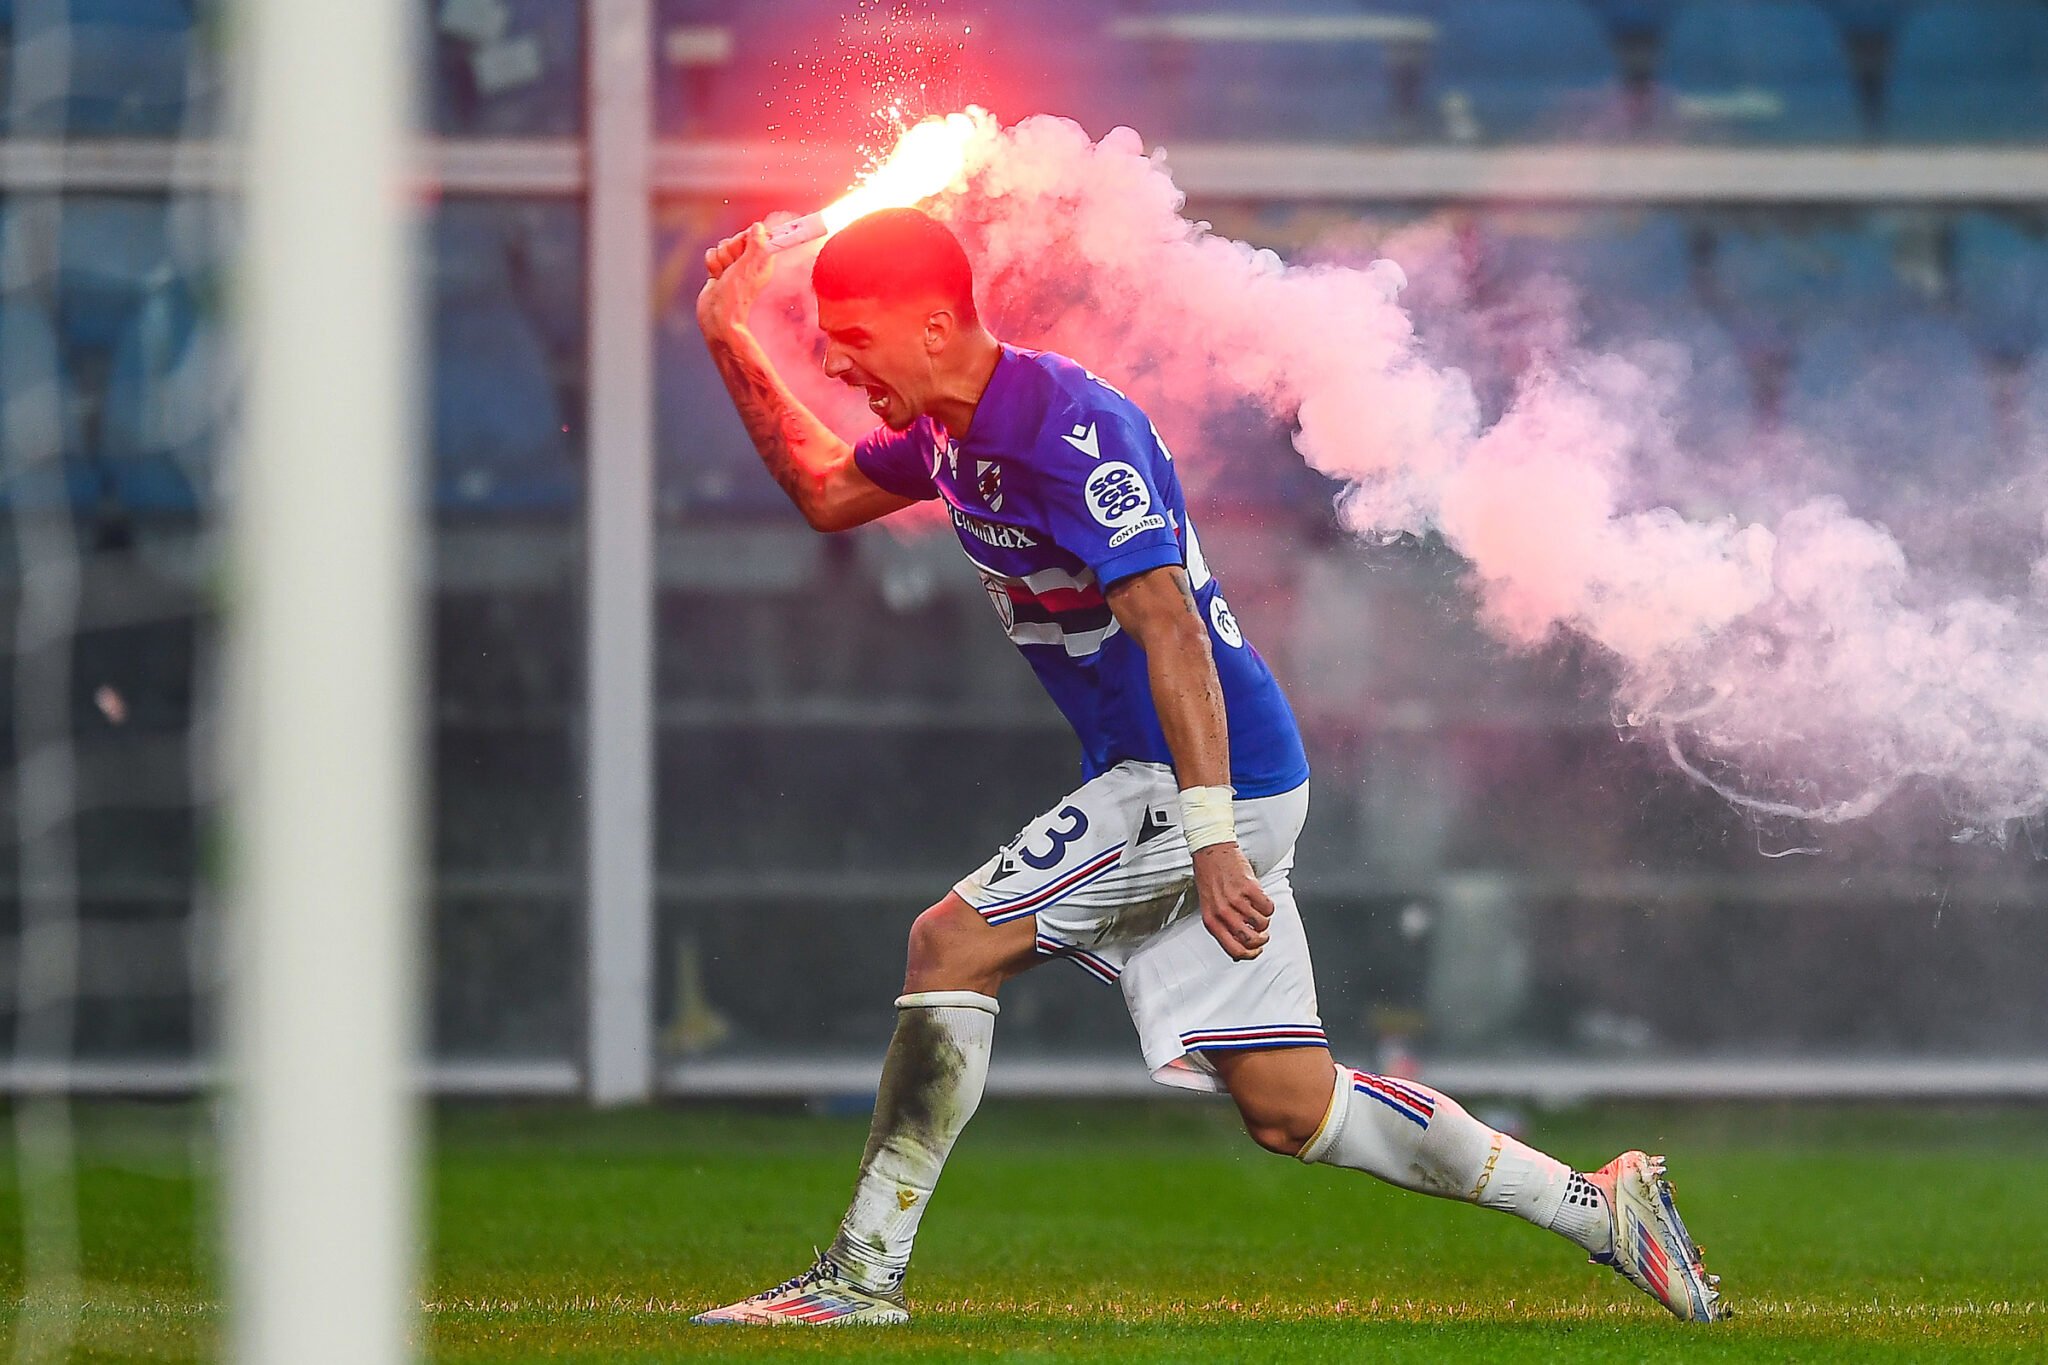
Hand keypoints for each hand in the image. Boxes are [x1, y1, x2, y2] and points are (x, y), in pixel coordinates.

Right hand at [697, 221, 775, 336]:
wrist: (717, 316)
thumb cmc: (735, 296)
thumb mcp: (748, 267)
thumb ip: (755, 245)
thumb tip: (759, 226)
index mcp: (762, 261)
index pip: (757, 236)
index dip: (747, 238)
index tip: (743, 246)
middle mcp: (748, 263)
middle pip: (736, 239)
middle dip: (730, 250)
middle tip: (732, 266)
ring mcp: (733, 267)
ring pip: (722, 246)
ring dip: (720, 259)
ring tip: (723, 275)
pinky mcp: (719, 270)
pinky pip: (712, 254)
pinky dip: (712, 264)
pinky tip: (715, 277)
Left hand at [1194, 842, 1271, 960]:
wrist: (1211, 852)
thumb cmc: (1210, 878)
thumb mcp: (1209, 907)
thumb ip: (1222, 927)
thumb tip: (1238, 951)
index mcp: (1211, 920)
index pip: (1234, 949)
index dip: (1250, 954)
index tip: (1257, 950)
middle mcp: (1222, 912)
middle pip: (1251, 940)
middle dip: (1262, 939)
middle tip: (1263, 933)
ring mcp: (1236, 899)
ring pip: (1262, 923)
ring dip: (1265, 920)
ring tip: (1258, 911)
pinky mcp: (1249, 887)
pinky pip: (1268, 907)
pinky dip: (1268, 906)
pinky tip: (1261, 899)